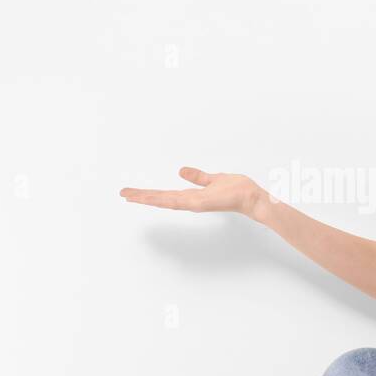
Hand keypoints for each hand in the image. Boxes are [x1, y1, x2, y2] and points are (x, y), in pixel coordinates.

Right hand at [120, 167, 264, 217]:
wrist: (253, 198)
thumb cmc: (238, 190)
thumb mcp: (213, 179)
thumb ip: (198, 177)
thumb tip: (181, 171)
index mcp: (192, 196)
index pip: (166, 195)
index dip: (149, 194)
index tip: (133, 193)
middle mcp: (190, 202)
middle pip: (161, 199)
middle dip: (141, 197)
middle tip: (122, 194)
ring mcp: (194, 204)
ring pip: (165, 201)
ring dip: (147, 198)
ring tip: (129, 196)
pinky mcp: (201, 203)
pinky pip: (179, 201)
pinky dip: (164, 200)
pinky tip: (152, 198)